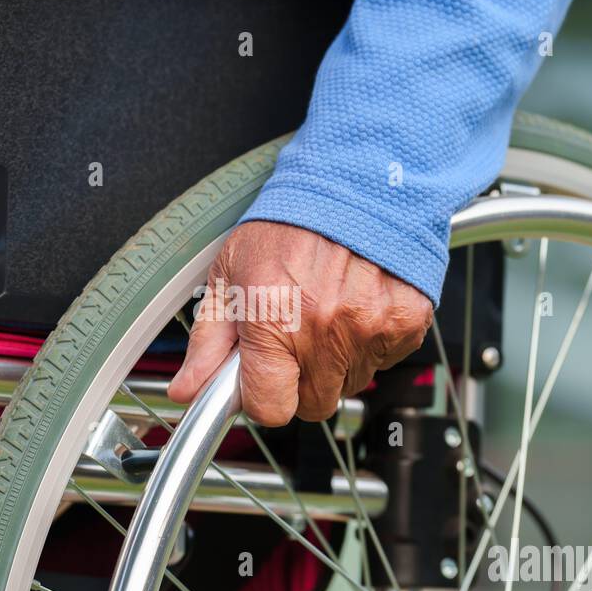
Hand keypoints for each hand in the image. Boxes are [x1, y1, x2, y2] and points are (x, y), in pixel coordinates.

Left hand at [168, 221, 433, 425]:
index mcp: (273, 318)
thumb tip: (186, 390)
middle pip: (313, 403)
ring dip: (337, 361)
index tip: (264, 380)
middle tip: (297, 335)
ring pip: (350, 384)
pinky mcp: (405, 323)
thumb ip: (208, 340)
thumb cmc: (290, 223)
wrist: (357, 181)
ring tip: (328, 310)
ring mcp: (369, 328)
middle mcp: (324, 328)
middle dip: (301, 380)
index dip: (264, 398)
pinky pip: (384, 361)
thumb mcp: (231, 273)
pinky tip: (357, 303)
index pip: (270, 409)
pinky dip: (370, 342)